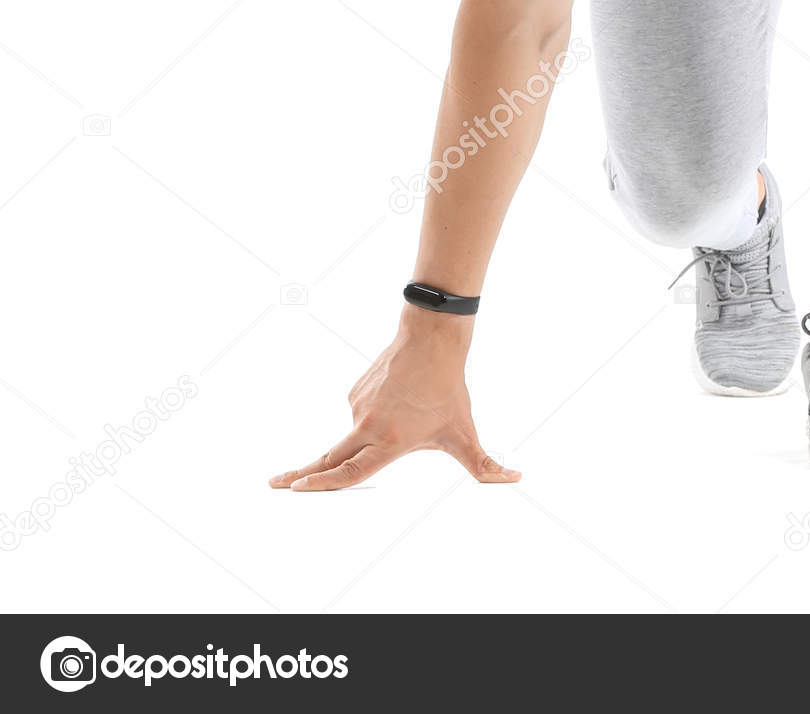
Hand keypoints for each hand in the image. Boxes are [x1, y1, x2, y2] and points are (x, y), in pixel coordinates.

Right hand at [269, 311, 520, 491]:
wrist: (433, 338)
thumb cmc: (449, 389)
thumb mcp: (465, 432)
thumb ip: (485, 465)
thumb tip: (515, 479)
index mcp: (388, 442)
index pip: (348, 473)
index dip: (321, 485)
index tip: (296, 489)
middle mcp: (367, 426)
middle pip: (330, 459)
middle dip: (301, 475)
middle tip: (276, 483)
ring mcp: (357, 406)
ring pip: (357, 432)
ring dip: (373, 432)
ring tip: (411, 405)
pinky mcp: (355, 390)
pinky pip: (362, 411)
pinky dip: (376, 412)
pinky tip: (398, 395)